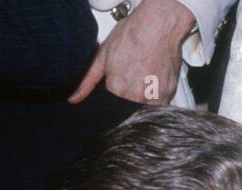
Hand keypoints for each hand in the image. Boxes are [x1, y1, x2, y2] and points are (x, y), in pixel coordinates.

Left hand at [68, 0, 194, 104]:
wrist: (159, 26)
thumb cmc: (133, 35)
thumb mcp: (102, 55)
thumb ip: (87, 80)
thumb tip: (73, 98)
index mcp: (117, 88)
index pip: (110, 109)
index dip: (111, 102)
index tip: (115, 92)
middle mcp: (136, 97)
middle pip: (127, 112)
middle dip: (126, 102)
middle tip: (130, 82)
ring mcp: (154, 97)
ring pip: (143, 111)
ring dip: (141, 102)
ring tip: (141, 82)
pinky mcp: (169, 95)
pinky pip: (159, 108)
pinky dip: (154, 101)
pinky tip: (151, 84)